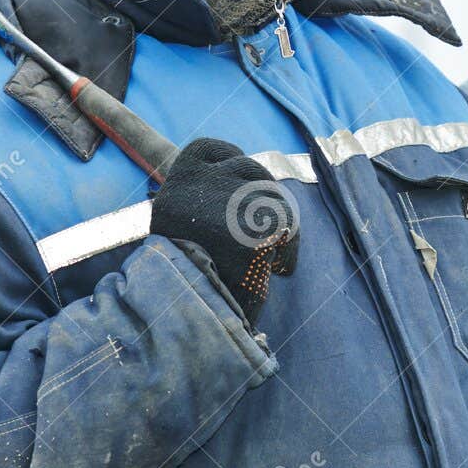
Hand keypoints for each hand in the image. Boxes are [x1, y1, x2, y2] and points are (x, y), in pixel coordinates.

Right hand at [151, 137, 300, 324]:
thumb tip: (239, 174)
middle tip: (257, 231)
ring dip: (276, 221)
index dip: (229, 159)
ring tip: (264, 257)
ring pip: (272, 196)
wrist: (187, 317)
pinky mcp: (261, 230)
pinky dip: (288, 250)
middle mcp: (202, 187)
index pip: (209, 150)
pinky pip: (289, 227)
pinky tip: (276, 271)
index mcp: (178, 185)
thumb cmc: (186, 279)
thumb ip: (202, 198)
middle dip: (260, 194)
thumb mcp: (181, 226)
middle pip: (249, 169)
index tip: (238, 173)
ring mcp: (232, 205)